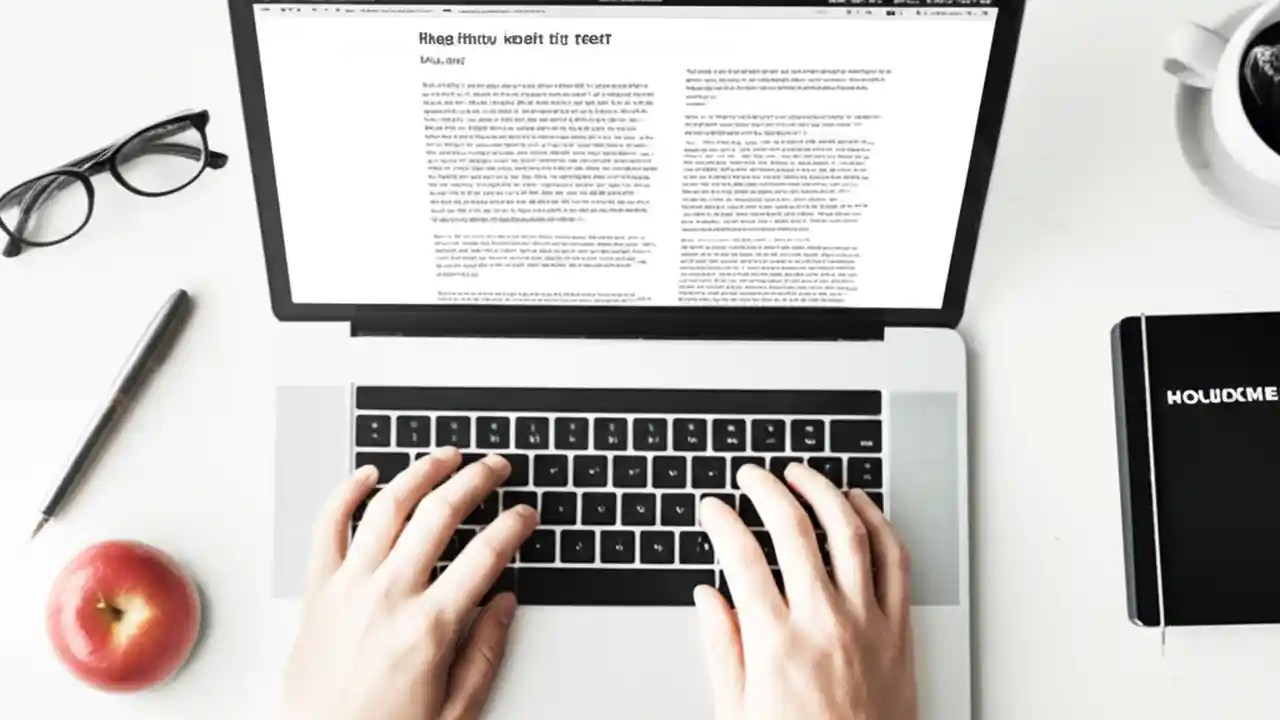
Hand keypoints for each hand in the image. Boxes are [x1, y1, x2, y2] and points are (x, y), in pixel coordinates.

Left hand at [283, 448, 536, 719]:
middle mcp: (387, 598)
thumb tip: (505, 604)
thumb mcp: (455, 710)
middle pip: (440, 514)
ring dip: (421, 471)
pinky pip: (327, 526)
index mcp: (429, 629)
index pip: (485, 555)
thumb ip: (485, 652)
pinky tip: (368, 475)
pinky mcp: (315, 590)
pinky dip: (346, 492)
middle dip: (476, 480)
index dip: (513, 526)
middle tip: (494, 467)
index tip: (524, 515)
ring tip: (444, 456)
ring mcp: (347, 588)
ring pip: (387, 506)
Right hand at [695, 464, 916, 719]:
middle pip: (792, 529)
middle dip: (766, 490)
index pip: (741, 557)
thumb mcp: (738, 711)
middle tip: (751, 476)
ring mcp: (866, 622)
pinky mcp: (899, 630)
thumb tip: (708, 599)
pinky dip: (877, 523)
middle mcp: (823, 623)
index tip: (713, 509)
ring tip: (801, 474)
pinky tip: (859, 506)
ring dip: (821, 491)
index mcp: (775, 644)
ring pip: (847, 532)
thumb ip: (721, 649)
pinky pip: (894, 560)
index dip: (722, 521)